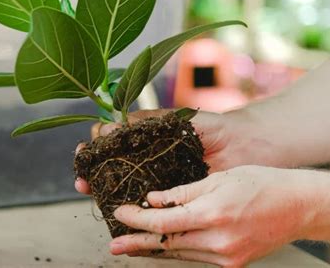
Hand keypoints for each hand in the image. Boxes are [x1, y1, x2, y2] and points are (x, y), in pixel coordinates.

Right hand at [75, 109, 254, 193]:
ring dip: (103, 191)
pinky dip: (132, 209)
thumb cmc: (216, 128)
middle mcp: (150, 164)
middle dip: (92, 173)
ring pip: (125, 190)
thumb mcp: (178, 119)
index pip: (113, 146)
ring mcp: (161, 183)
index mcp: (149, 143)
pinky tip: (116, 208)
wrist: (248, 146)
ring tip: (89, 189)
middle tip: (82, 176)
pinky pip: (150, 207)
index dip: (95, 149)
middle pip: (112, 170)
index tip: (85, 150)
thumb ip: (148, 119)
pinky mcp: (176, 201)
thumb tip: (112, 124)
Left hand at [109, 166, 315, 266]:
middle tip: (114, 245)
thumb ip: (183, 192)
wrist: (298, 206)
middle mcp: (218, 241)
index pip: (164, 222)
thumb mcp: (218, 179)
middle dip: (137, 244)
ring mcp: (226, 257)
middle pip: (167, 244)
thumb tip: (153, 200)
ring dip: (155, 249)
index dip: (138, 219)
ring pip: (180, 253)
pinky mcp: (232, 263)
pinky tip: (164, 245)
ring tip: (132, 246)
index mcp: (213, 214)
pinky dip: (177, 250)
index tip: (120, 212)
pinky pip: (196, 256)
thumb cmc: (260, 183)